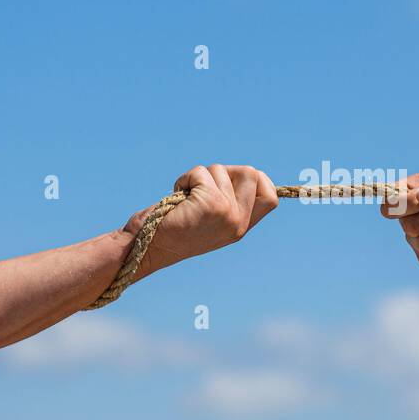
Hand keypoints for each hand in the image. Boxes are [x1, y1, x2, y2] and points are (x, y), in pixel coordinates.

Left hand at [126, 164, 278, 272]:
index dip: (257, 181)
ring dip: (199, 176)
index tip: (231, 181)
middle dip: (224, 171)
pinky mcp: (212, 204)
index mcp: (241, 228)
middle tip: (203, 186)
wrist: (147, 250)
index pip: (271, 197)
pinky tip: (177, 197)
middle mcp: (239, 223)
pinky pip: (200, 173)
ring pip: (221, 169)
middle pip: (252, 173)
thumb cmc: (172, 232)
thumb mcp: (210, 221)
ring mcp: (228, 214)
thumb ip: (230, 203)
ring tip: (185, 197)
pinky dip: (185, 178)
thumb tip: (244, 173)